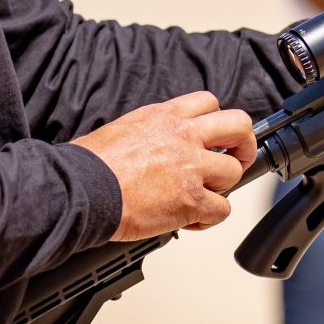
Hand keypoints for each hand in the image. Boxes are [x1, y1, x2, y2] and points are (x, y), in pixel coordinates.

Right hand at [72, 92, 255, 240]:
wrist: (80, 190)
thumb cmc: (89, 163)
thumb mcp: (124, 127)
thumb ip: (151, 131)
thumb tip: (154, 143)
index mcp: (165, 116)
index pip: (209, 102)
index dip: (216, 120)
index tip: (214, 136)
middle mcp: (184, 136)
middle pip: (239, 125)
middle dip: (243, 144)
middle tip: (236, 158)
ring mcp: (191, 167)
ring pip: (234, 172)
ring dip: (221, 187)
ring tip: (202, 197)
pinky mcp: (191, 199)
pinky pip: (222, 210)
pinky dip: (209, 219)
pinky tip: (192, 221)